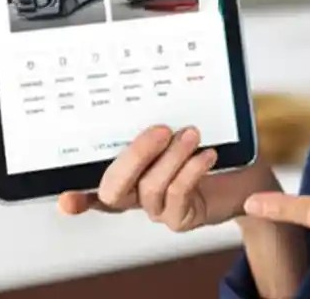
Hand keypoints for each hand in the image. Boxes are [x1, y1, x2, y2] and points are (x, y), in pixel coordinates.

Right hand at [58, 125, 277, 231]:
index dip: (76, 194)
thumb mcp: (178, 127)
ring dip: (171, 158)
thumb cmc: (205, 145)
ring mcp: (156, 208)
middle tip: (159, 130)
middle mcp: (133, 194)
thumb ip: (156, 119)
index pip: (90, 185)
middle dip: (134, 157)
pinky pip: (178, 196)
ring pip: (150, 189)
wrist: (243, 174)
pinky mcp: (181, 217)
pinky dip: (191, 171)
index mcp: (124, 172)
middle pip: (113, 189)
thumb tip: (147, 92)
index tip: (66, 197)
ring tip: (191, 134)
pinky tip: (206, 155)